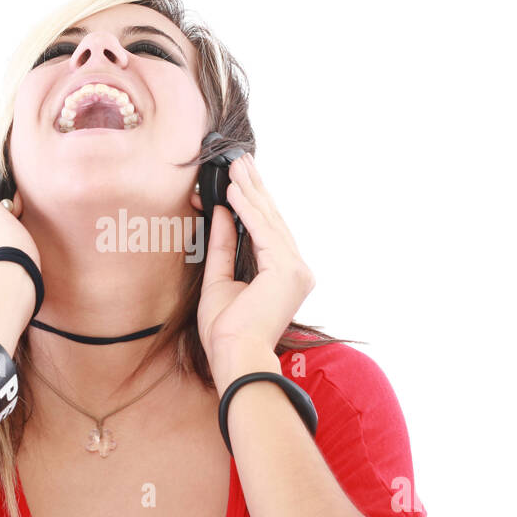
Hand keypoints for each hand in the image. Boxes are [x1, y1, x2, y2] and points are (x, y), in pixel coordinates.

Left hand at [197, 152, 315, 379]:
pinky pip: (263, 232)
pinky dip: (246, 210)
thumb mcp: (218, 281)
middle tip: (240, 161)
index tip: (241, 180)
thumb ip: (223, 247)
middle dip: (254, 189)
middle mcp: (298, 271)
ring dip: (249, 192)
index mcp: (284, 277)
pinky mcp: (287, 270)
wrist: (234, 355)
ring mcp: (297, 270)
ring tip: (235, 167)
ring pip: (268, 222)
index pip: (269, 232)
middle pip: (273, 221)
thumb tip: (221, 215)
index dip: (254, 204)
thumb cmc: (227, 332)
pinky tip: (233, 192)